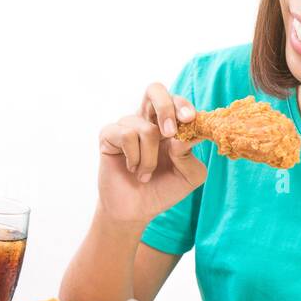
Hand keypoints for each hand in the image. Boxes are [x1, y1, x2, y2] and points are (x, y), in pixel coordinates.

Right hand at [96, 82, 206, 224]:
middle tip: (169, 133)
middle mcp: (148, 120)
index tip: (189, 119)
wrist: (136, 210)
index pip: (177, 101)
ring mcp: (127, 126)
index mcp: (170, 125)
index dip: (183, 105)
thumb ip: (191, 154)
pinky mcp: (109, 135)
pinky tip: (131, 168)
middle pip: (154, 90)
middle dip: (166, 107)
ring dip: (149, 158)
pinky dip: (134, 157)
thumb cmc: (163, 189)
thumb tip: (185, 134)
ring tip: (145, 173)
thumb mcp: (189, 176)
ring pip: (145, 128)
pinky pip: (126, 135)